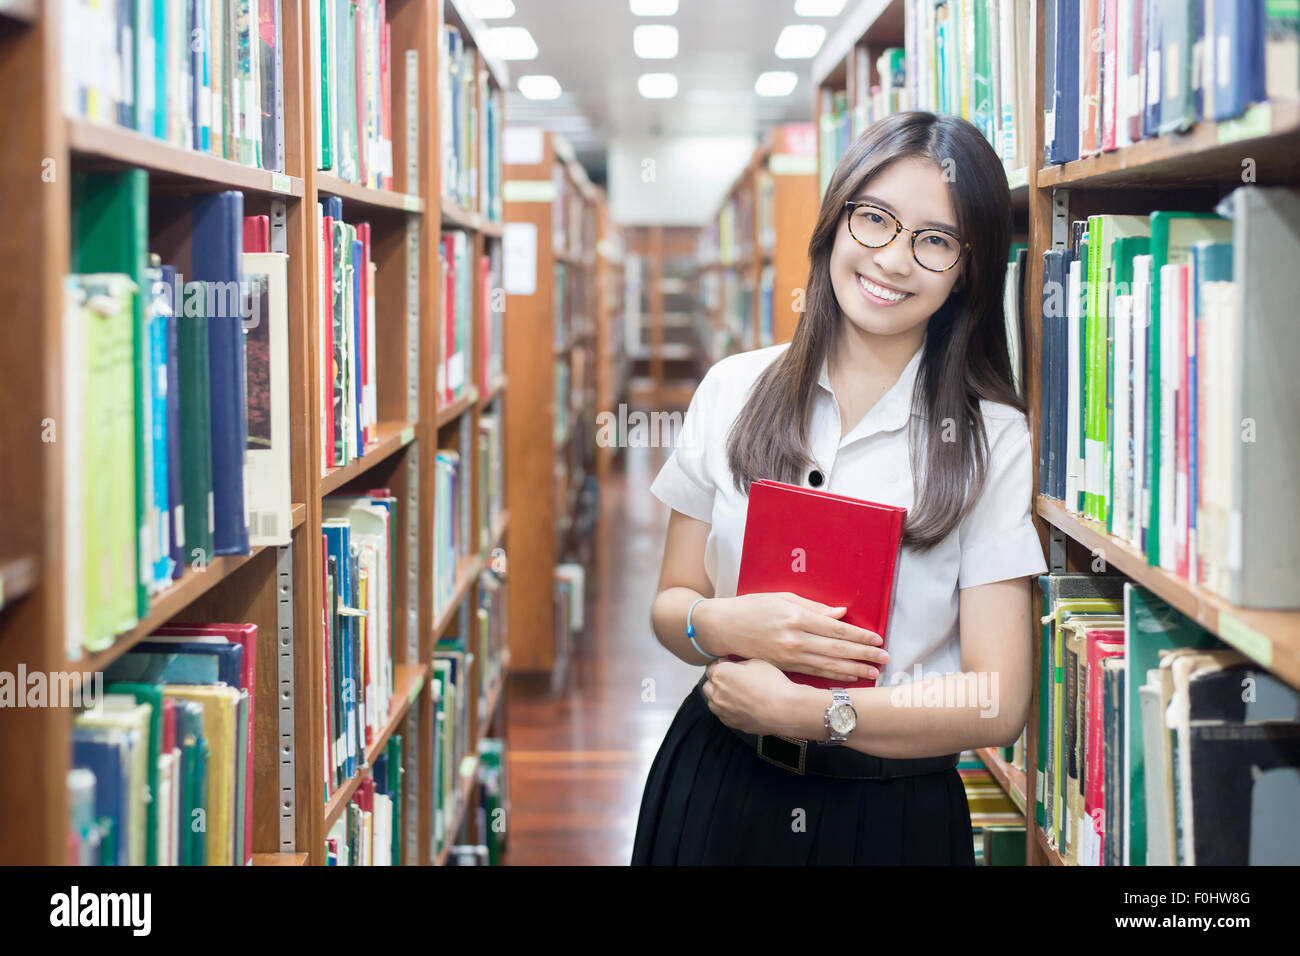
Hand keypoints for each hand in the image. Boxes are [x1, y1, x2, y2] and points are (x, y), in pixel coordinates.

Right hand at [695, 591, 887, 682]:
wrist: (722, 628)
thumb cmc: (751, 607)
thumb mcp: (781, 598)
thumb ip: (813, 607)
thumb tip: (840, 614)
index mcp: (796, 618)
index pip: (836, 629)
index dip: (859, 636)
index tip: (878, 639)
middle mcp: (794, 639)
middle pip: (836, 650)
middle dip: (863, 655)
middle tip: (885, 659)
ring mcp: (788, 656)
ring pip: (827, 666)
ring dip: (853, 669)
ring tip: (873, 672)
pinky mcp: (783, 667)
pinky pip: (813, 673)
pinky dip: (833, 676)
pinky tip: (848, 677)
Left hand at [701, 658, 797, 735]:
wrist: (784, 710)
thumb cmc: (772, 684)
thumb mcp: (757, 662)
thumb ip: (739, 663)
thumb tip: (733, 665)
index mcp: (721, 674)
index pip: (712, 667)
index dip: (721, 665)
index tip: (729, 666)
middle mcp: (717, 693)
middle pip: (709, 684)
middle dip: (717, 681)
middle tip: (732, 679)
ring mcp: (722, 710)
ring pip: (713, 701)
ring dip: (719, 696)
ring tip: (736, 694)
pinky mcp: (731, 723)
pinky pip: (723, 714)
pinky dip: (727, 710)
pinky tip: (742, 706)